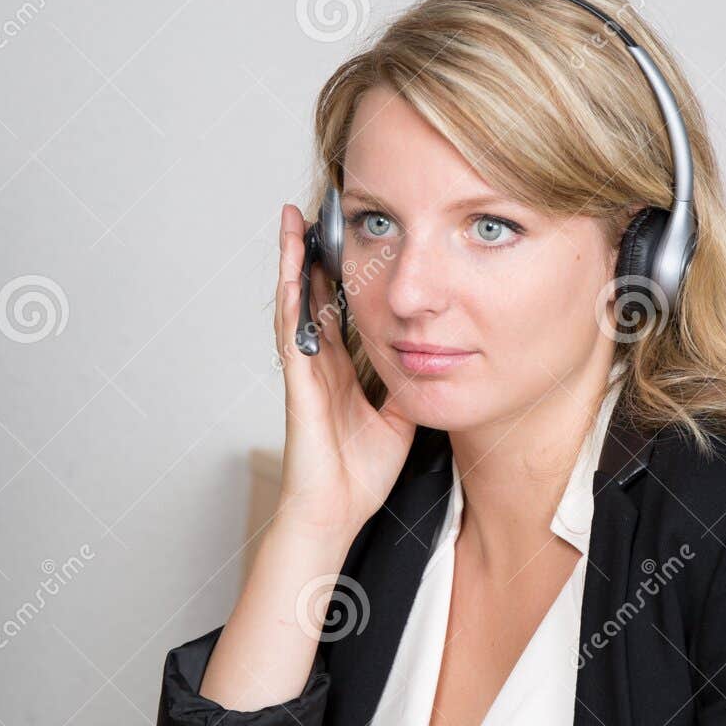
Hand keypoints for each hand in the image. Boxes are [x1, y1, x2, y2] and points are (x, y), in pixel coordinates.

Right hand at [276, 202, 416, 538]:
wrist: (335, 514)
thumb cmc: (359, 477)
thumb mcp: (400, 420)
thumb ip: (409, 387)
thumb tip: (434, 359)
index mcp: (341, 372)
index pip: (339, 310)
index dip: (341, 275)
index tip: (349, 239)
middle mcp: (319, 364)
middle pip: (312, 296)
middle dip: (312, 254)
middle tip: (315, 212)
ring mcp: (305, 372)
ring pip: (295, 304)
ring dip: (292, 262)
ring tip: (292, 223)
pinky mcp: (298, 386)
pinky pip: (292, 335)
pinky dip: (291, 301)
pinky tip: (292, 271)